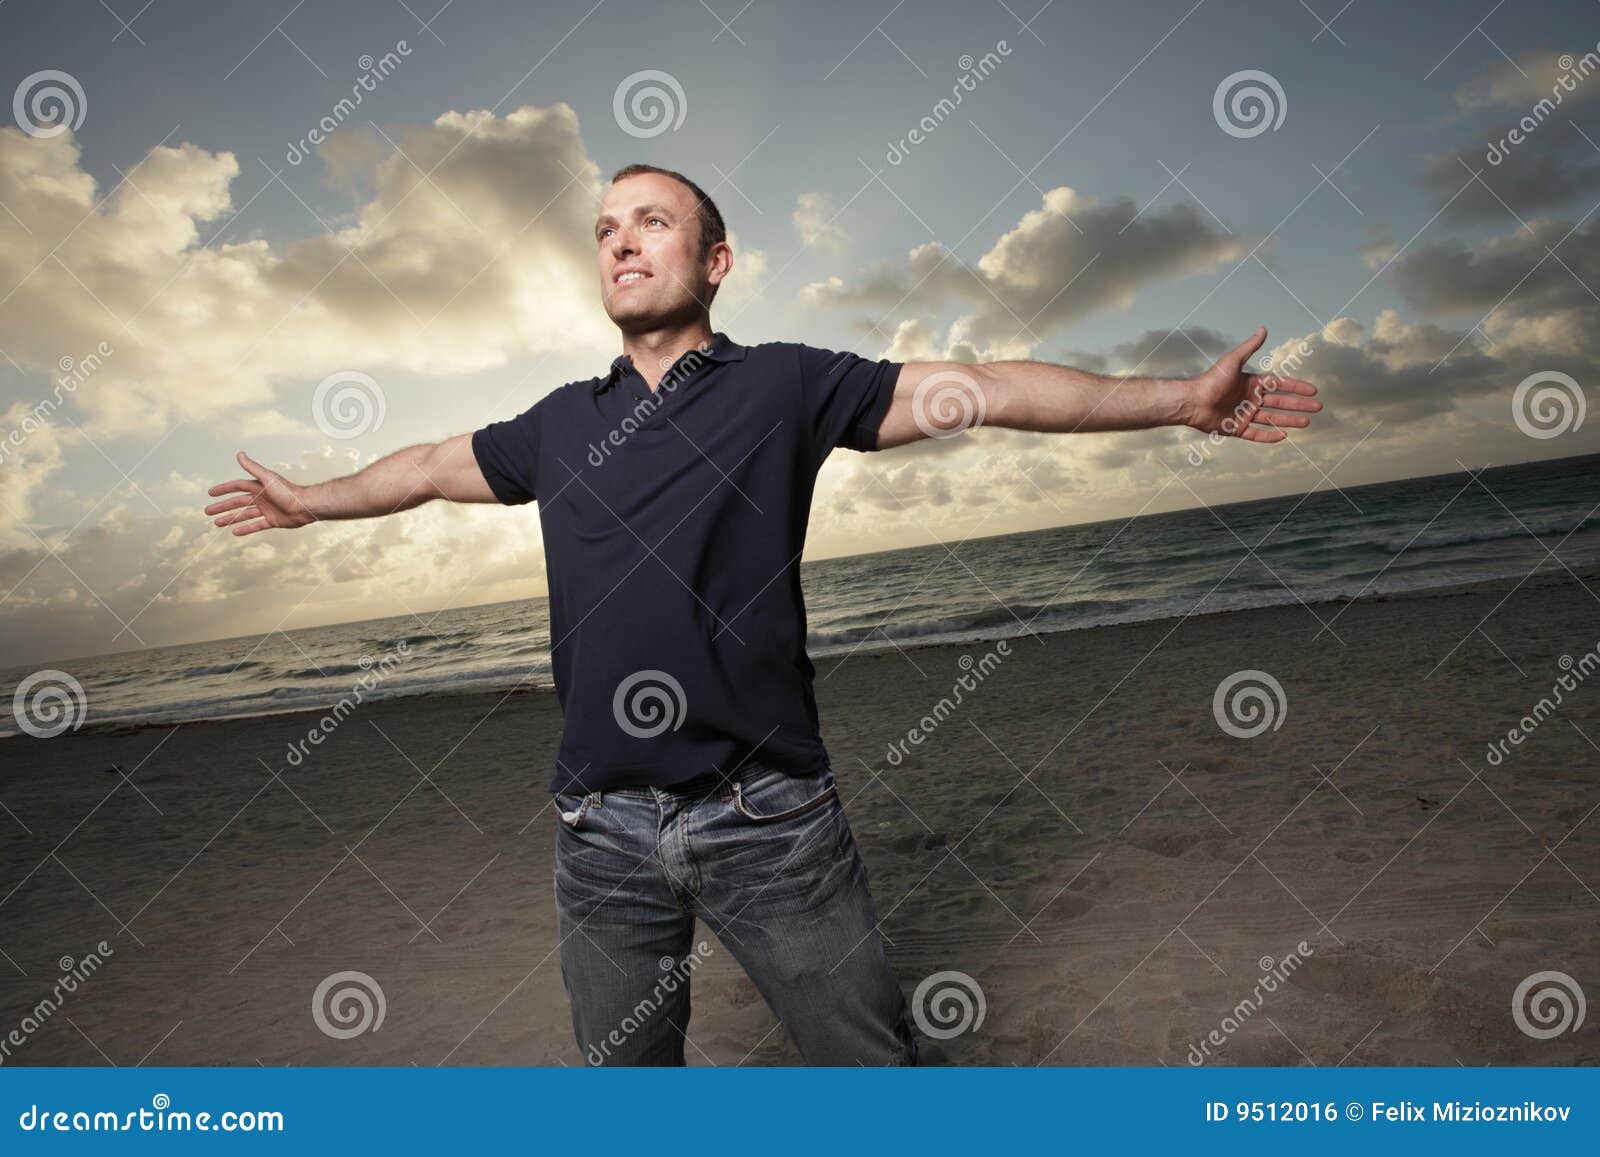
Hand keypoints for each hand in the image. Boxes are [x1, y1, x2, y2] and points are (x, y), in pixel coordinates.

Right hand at [203, 451, 315, 535]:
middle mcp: (261, 497)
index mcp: (258, 486)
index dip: (223, 489)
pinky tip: (235, 532)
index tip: (210, 493)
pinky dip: (246, 529)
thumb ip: (253, 467)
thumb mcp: (267, 478)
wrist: (305, 507)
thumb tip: (239, 453)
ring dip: (230, 519)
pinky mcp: (273, 521)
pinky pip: (256, 525)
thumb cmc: (288, 492)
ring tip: (217, 523)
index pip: (236, 487)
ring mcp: (266, 509)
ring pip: (244, 515)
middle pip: (237, 502)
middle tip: (207, 512)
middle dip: (222, 507)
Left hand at [1182, 327, 1320, 442]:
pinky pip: (1257, 434)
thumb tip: (1263, 328)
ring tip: (1307, 422)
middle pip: (1280, 402)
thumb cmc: (1210, 380)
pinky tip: (1284, 436)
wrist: (1192, 401)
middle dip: (1299, 405)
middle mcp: (1250, 399)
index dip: (1296, 387)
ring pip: (1272, 418)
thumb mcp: (1233, 361)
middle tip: (1318, 408)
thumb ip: (1250, 347)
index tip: (1313, 390)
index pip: (1280, 384)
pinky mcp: (1237, 428)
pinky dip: (1269, 436)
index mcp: (1252, 383)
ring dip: (1290, 420)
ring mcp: (1244, 414)